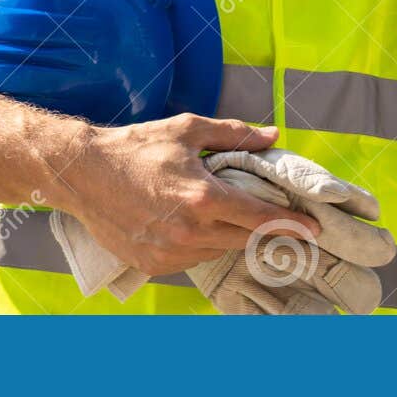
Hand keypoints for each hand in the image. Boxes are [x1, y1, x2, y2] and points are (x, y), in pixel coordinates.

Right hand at [56, 114, 321, 274]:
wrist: (83, 174)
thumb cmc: (135, 147)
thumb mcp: (186, 131)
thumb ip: (233, 134)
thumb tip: (271, 136)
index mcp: (203, 198)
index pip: (260, 217)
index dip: (290, 223)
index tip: (313, 228)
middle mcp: (190, 231)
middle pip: (244, 238)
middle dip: (262, 229)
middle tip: (275, 220)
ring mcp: (170, 253)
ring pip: (219, 250)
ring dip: (228, 235)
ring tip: (220, 213)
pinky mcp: (153, 265)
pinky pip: (191, 259)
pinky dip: (200, 245)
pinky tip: (191, 225)